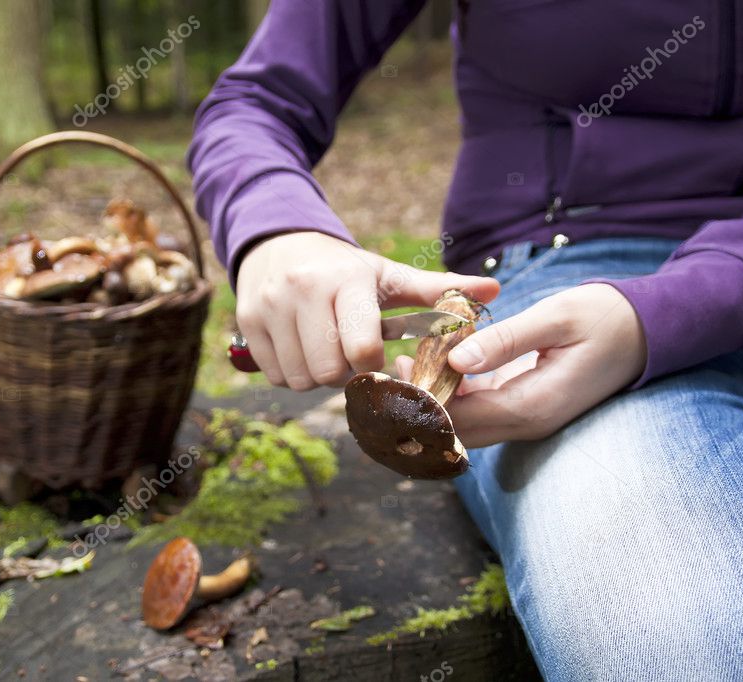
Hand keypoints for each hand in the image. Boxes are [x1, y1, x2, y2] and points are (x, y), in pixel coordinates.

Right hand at [236, 231, 499, 389]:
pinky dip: (292, 374)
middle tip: (351, 357)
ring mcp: (270, 306)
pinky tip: (303, 350)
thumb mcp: (389, 275)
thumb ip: (439, 289)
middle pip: (329, 371)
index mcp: (346, 280)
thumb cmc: (345, 270)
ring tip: (327, 351)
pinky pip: (275, 375)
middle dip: (344, 375)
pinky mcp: (247, 321)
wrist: (278, 244)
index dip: (374, 366)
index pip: (362, 346)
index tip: (377, 359)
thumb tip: (495, 290)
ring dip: (318, 376)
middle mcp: (303, 290)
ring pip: (300, 378)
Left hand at [395, 283, 646, 444]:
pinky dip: (453, 393)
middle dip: (420, 406)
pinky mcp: (525, 406)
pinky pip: (479, 410)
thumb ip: (504, 341)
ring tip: (404, 362)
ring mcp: (526, 419)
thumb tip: (456, 361)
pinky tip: (435, 363)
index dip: (423, 401)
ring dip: (434, 401)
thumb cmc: (603, 318)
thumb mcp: (554, 318)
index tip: (396, 371)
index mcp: (532, 406)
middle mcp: (527, 423)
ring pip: (465, 424)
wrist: (647, 331)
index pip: (461, 419)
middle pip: (457, 431)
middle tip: (390, 368)